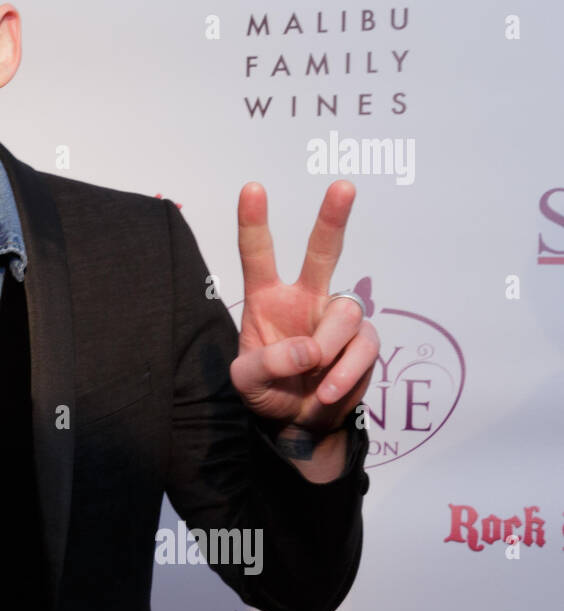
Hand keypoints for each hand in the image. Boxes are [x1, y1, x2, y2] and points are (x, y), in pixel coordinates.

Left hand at [228, 180, 377, 435]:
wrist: (299, 423)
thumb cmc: (268, 391)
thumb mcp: (247, 382)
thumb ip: (266, 364)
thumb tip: (309, 349)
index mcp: (266, 298)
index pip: (258, 254)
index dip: (254, 222)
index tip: (252, 188)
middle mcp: (304, 298)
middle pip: (323, 252)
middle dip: (332, 219)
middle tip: (343, 186)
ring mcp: (335, 318)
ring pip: (345, 314)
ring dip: (328, 349)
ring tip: (314, 378)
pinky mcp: (363, 342)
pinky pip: (363, 347)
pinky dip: (345, 372)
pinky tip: (328, 391)